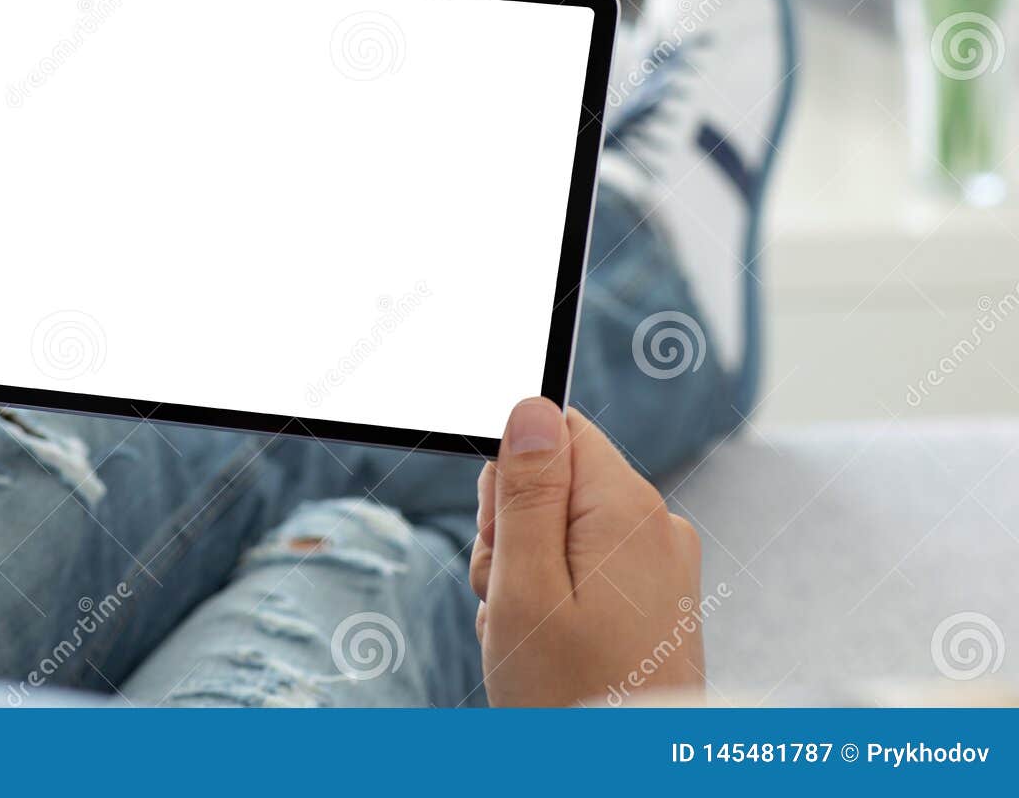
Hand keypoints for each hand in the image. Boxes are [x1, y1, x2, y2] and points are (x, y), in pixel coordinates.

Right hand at [471, 399, 704, 706]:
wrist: (632, 777)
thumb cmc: (573, 701)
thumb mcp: (527, 589)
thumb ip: (526, 491)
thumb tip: (531, 405)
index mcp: (627, 509)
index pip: (555, 429)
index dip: (509, 479)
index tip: (501, 539)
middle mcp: (658, 525)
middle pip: (556, 480)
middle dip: (514, 532)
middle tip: (512, 599)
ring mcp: (663, 564)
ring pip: (565, 528)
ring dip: (529, 572)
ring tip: (532, 635)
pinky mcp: (658, 597)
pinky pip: (590, 568)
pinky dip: (558, 599)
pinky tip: (552, 647)